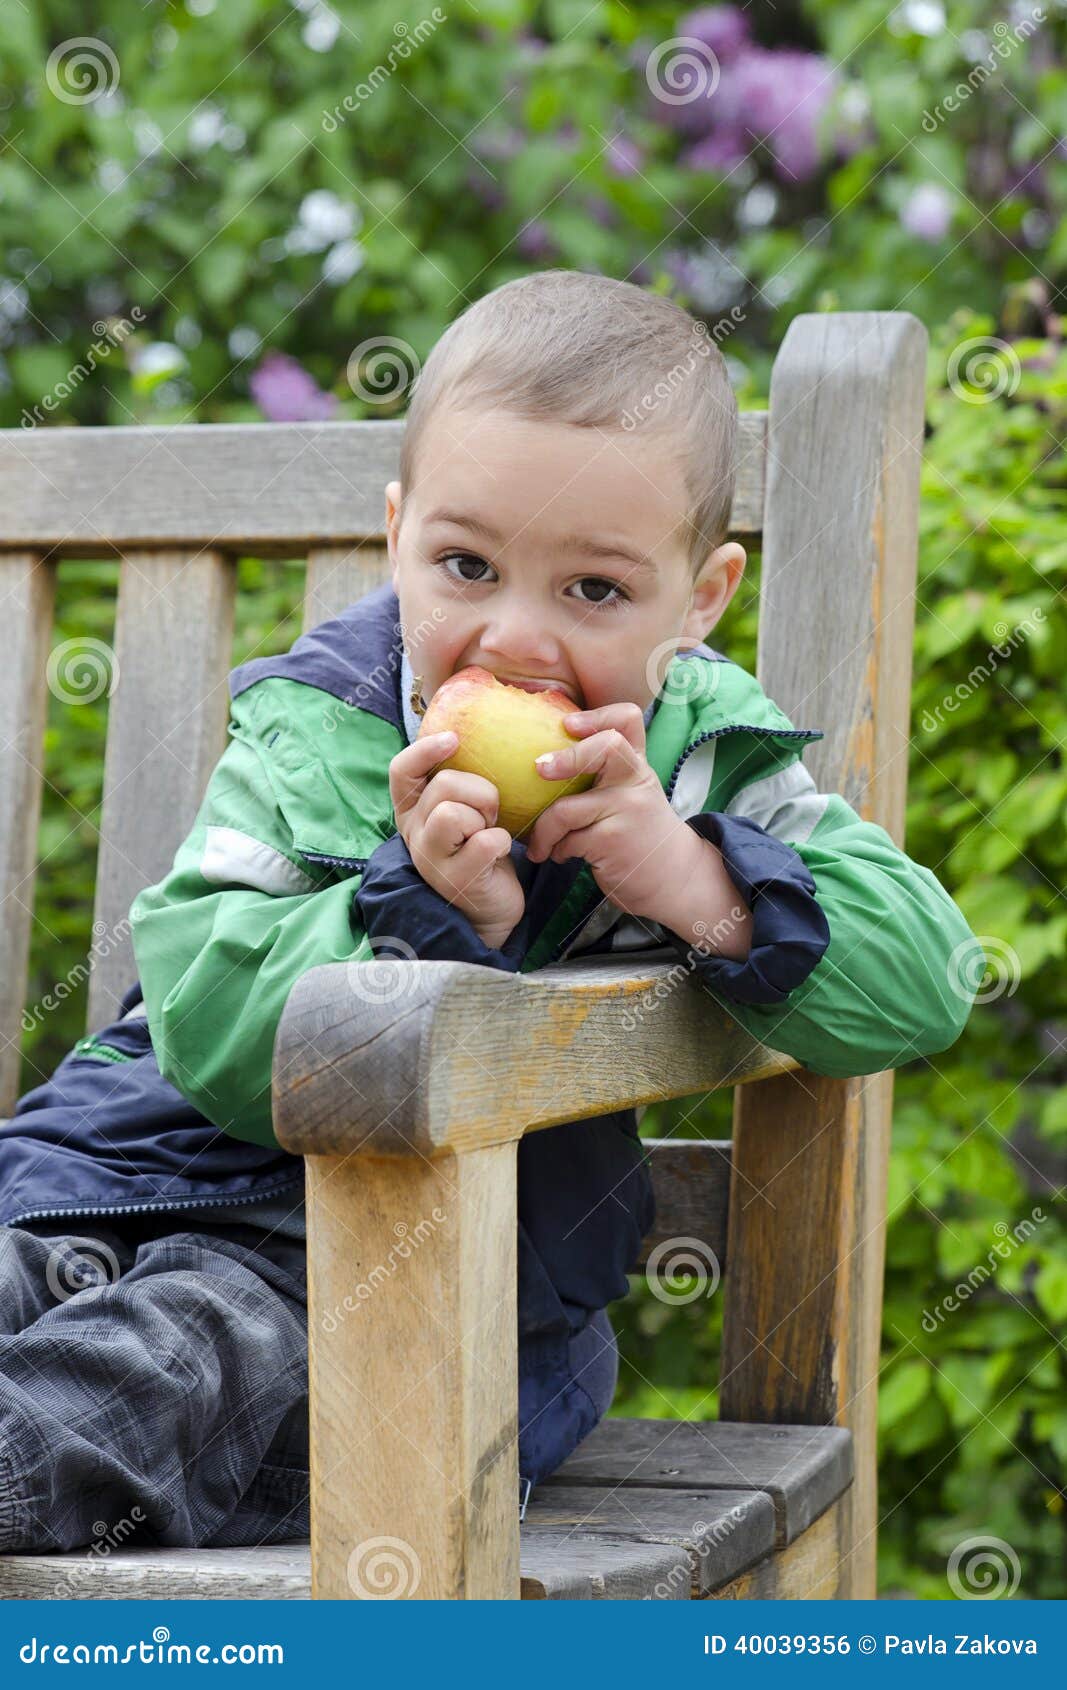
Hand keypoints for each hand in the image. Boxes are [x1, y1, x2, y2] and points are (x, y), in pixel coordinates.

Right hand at [389, 731, 525, 948]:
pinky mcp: (456, 880)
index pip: (400, 771)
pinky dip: (501, 842)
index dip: (424, 750)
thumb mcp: (465, 812)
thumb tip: (474, 737)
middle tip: (489, 814)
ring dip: (485, 817)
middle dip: (480, 792)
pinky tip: (499, 854)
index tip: (454, 739)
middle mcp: (415, 834)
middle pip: (443, 785)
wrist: (491, 908)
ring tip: (490, 833)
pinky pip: (485, 841)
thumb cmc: (481, 851)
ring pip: (454, 812)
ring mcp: (431, 860)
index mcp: (413, 812)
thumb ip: (460, 784)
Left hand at [525, 702, 692, 918]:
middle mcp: (636, 781)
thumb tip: (542, 759)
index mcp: (636, 765)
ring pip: (565, 809)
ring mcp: (627, 810)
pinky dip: (556, 850)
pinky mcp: (613, 841)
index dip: (597, 716)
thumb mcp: (631, 795)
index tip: (567, 724)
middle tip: (539, 768)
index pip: (626, 721)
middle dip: (566, 757)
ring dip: (543, 831)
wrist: (675, 878)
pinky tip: (561, 856)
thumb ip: (602, 775)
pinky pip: (567, 840)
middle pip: (606, 747)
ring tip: (540, 845)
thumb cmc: (638, 834)